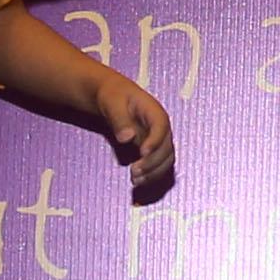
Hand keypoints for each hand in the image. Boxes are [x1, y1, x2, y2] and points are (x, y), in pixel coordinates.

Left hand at [86, 66, 175, 203]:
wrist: (114, 98)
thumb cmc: (113, 96)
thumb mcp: (112, 103)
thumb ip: (120, 120)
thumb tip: (126, 138)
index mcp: (155, 112)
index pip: (161, 127)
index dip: (155, 141)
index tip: (143, 153)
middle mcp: (162, 128)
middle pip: (167, 148)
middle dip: (153, 163)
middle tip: (134, 172)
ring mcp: (159, 141)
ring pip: (166, 161)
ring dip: (154, 173)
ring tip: (135, 181)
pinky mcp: (153, 151)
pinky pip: (159, 166)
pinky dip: (151, 176)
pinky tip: (137, 183)